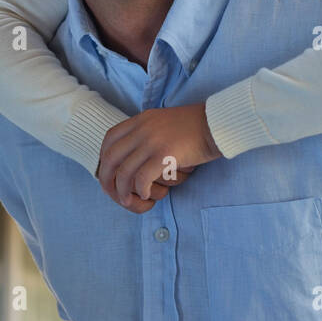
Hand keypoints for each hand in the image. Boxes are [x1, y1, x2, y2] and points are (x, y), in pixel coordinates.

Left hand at [97, 104, 221, 210]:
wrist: (217, 123)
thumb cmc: (195, 128)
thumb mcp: (164, 123)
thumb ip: (147, 133)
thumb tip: (135, 158)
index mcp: (141, 120)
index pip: (109, 139)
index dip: (104, 160)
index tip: (110, 174)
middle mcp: (143, 128)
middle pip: (111, 158)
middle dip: (108, 181)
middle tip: (116, 195)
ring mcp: (153, 141)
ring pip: (124, 172)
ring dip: (124, 192)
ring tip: (132, 200)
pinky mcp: (165, 155)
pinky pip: (142, 178)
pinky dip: (141, 191)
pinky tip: (148, 195)